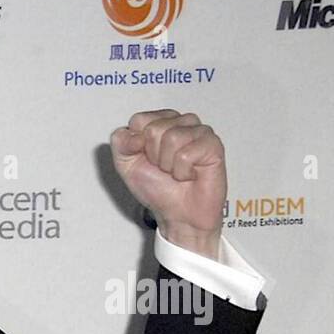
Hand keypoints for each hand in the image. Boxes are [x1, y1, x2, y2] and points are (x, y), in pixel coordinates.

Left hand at [109, 110, 224, 257]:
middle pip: (154, 129)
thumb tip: (135, 134)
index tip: (146, 159)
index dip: (136, 145)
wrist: (178, 213)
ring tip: (177, 172)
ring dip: (168, 165)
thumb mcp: (126, 165)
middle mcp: (180, 123)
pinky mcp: (213, 144)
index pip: (139, 119)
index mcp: (160, 123)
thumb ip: (120, 143)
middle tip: (164, 168)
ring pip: (172, 138)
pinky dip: (182, 171)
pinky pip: (186, 154)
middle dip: (153, 156)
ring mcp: (199, 131)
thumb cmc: (156, 189)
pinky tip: (189, 175)